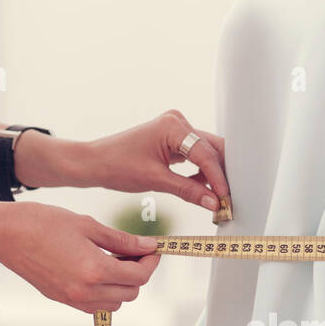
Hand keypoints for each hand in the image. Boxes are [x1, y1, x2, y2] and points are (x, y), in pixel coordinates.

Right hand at [0, 201, 159, 312]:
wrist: (5, 234)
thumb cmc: (44, 223)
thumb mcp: (88, 225)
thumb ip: (121, 240)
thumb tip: (148, 246)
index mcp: (95, 270)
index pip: (139, 276)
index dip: (151, 262)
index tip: (153, 249)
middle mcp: (85, 291)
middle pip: (131, 293)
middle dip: (139, 274)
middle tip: (135, 253)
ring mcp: (72, 299)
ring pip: (114, 303)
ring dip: (122, 286)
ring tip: (114, 260)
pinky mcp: (62, 299)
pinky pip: (95, 305)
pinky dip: (105, 293)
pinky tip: (98, 270)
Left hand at [17, 110, 230, 213]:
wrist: (95, 163)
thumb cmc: (118, 166)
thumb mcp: (156, 181)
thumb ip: (188, 191)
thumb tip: (213, 203)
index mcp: (173, 126)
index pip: (205, 154)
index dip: (218, 178)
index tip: (225, 199)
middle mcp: (178, 122)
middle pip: (212, 149)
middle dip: (220, 174)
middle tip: (228, 199)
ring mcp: (176, 130)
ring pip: (206, 153)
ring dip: (212, 175)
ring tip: (216, 199)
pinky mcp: (173, 140)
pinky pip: (195, 156)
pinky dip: (201, 173)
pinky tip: (202, 190)